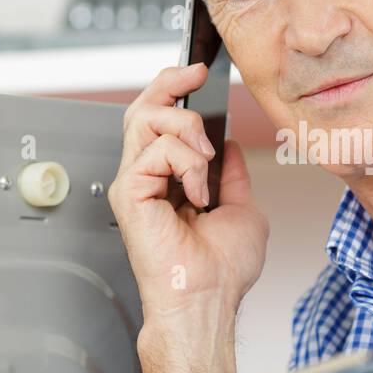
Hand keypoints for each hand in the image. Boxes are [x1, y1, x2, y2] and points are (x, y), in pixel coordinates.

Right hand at [108, 64, 269, 372]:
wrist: (207, 299)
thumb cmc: (220, 271)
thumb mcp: (243, 207)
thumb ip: (233, 174)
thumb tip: (229, 146)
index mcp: (169, 179)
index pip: (158, 119)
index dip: (173, 88)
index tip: (198, 73)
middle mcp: (147, 177)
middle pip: (142, 108)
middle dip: (169, 83)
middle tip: (194, 76)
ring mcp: (135, 183)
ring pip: (146, 119)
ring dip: (187, 130)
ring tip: (205, 162)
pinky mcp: (130, 192)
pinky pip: (156, 151)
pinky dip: (187, 166)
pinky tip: (195, 195)